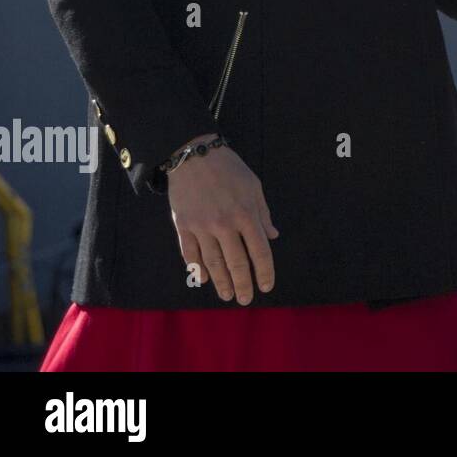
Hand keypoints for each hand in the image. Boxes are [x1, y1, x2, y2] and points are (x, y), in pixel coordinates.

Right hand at [167, 134, 278, 304]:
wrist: (193, 156)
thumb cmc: (229, 169)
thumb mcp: (254, 186)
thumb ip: (263, 214)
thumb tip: (273, 237)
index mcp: (246, 214)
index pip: (260, 251)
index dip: (265, 271)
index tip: (267, 286)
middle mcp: (224, 224)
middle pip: (236, 262)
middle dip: (243, 284)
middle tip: (246, 299)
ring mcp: (202, 227)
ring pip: (213, 262)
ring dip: (221, 282)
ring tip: (227, 295)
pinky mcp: (183, 226)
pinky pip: (191, 253)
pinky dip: (197, 268)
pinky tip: (204, 279)